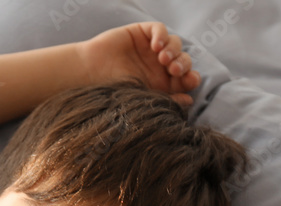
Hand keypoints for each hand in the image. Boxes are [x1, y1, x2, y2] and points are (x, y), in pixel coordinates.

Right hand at [79, 22, 199, 106]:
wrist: (89, 74)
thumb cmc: (113, 90)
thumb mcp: (142, 98)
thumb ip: (166, 100)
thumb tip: (190, 101)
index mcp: (162, 83)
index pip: (186, 77)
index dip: (191, 77)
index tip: (188, 81)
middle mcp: (159, 66)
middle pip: (183, 59)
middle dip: (183, 64)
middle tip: (173, 70)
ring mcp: (151, 48)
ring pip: (175, 43)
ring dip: (174, 50)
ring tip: (163, 58)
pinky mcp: (141, 33)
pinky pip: (159, 29)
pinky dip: (162, 35)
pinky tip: (156, 46)